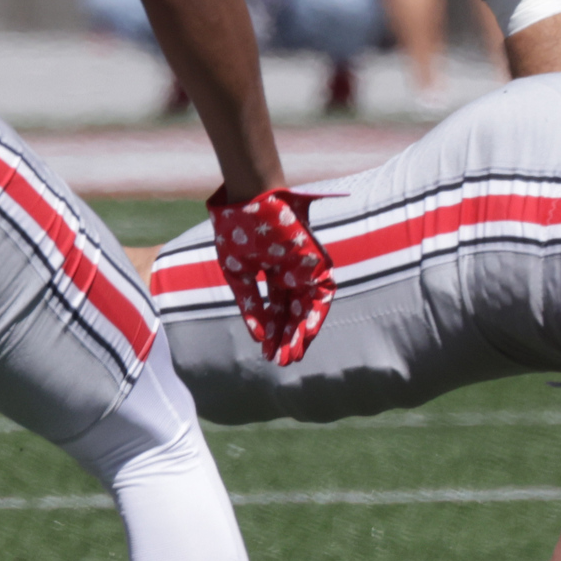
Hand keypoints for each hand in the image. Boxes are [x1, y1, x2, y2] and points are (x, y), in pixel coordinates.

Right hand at [207, 185, 334, 365]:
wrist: (249, 199)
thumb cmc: (239, 230)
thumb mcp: (238, 274)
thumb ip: (250, 304)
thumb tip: (258, 337)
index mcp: (270, 272)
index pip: (275, 308)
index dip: (271, 331)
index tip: (267, 354)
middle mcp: (290, 272)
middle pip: (292, 311)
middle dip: (287, 337)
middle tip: (283, 362)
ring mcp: (303, 267)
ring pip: (307, 306)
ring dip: (302, 331)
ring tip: (294, 355)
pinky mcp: (316, 261)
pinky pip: (322, 293)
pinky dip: (316, 314)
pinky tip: (305, 334)